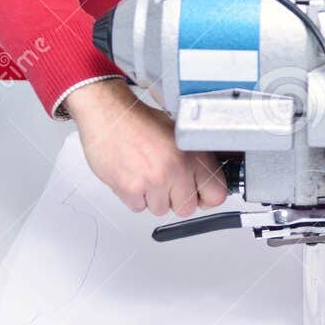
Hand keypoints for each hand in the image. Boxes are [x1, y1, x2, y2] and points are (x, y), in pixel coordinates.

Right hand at [66, 79, 224, 215]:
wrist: (108, 114)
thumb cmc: (139, 120)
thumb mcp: (178, 133)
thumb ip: (194, 160)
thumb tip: (204, 181)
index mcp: (192, 155)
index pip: (216, 195)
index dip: (208, 198)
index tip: (201, 195)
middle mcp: (174, 170)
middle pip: (186, 209)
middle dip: (178, 199)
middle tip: (169, 183)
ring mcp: (152, 181)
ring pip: (161, 210)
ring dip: (155, 198)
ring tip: (148, 174)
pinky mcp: (129, 189)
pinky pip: (138, 207)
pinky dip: (136, 197)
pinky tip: (134, 176)